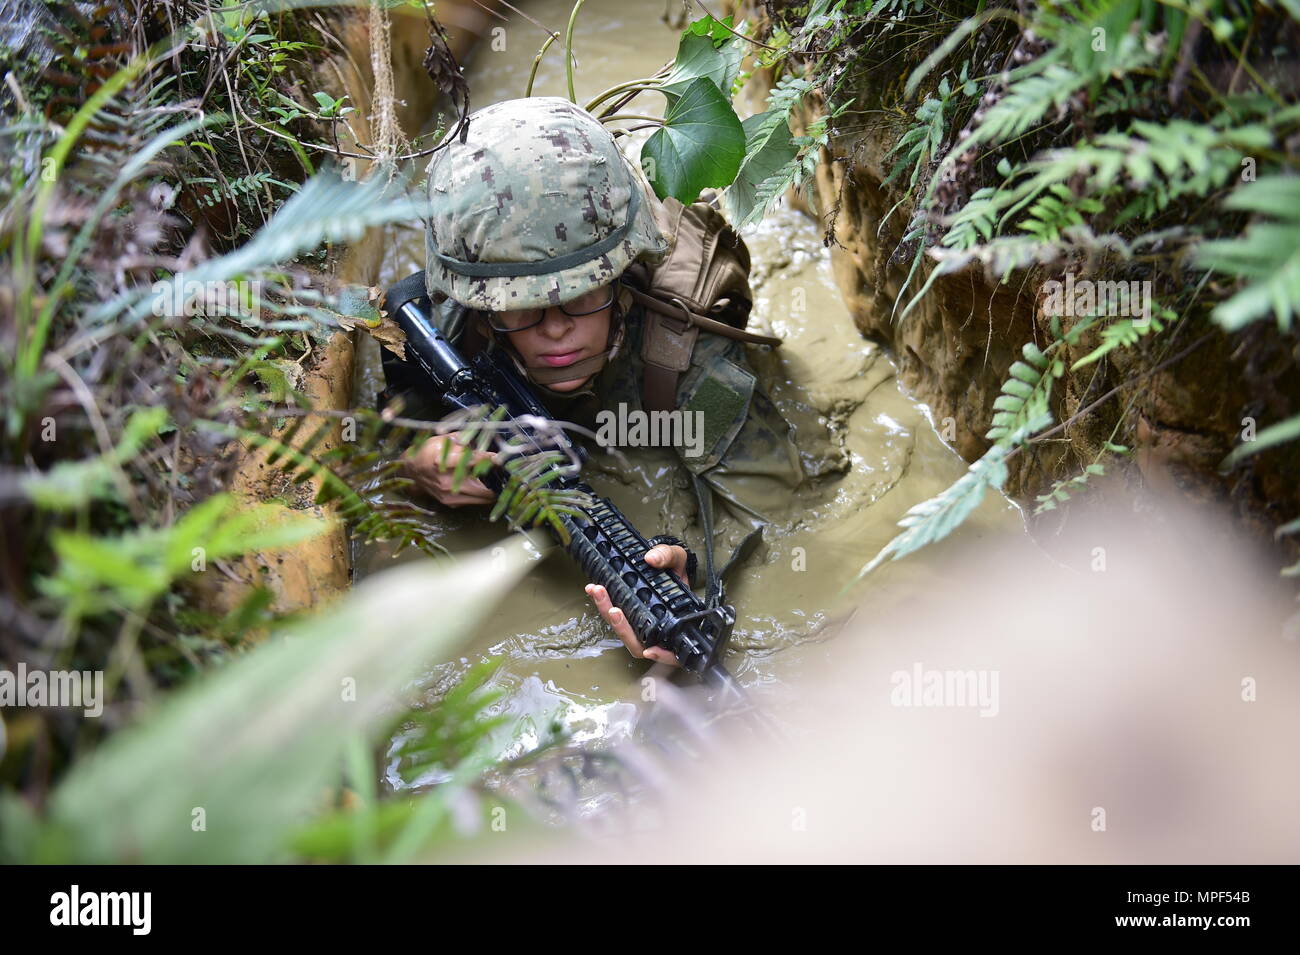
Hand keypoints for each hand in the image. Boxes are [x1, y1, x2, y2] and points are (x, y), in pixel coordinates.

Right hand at [403, 432, 496, 506]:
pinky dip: (480, 494)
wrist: (411, 470)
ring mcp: (450, 495)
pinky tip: (481, 485)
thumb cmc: (429, 452)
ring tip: (493, 480)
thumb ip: (464, 440)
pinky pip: (473, 501)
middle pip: (484, 490)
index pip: (472, 461)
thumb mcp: (444, 440)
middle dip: (495, 482)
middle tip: (502, 474)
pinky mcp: (451, 503)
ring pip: (482, 498)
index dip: (488, 459)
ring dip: (490, 490)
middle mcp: (447, 482)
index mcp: (443, 462)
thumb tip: (484, 438)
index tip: (499, 457)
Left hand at [585, 543, 688, 666]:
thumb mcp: (678, 560)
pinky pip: (614, 619)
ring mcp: (640, 627)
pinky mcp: (626, 619)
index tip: (651, 650)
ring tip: (598, 593)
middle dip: (624, 629)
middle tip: (614, 610)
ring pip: (624, 634)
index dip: (664, 655)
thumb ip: (668, 556)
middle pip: (639, 644)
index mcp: (676, 624)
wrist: (663, 570)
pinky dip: (604, 606)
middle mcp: (658, 631)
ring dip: (609, 614)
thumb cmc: (674, 572)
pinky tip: (594, 591)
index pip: (674, 651)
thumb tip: (652, 559)